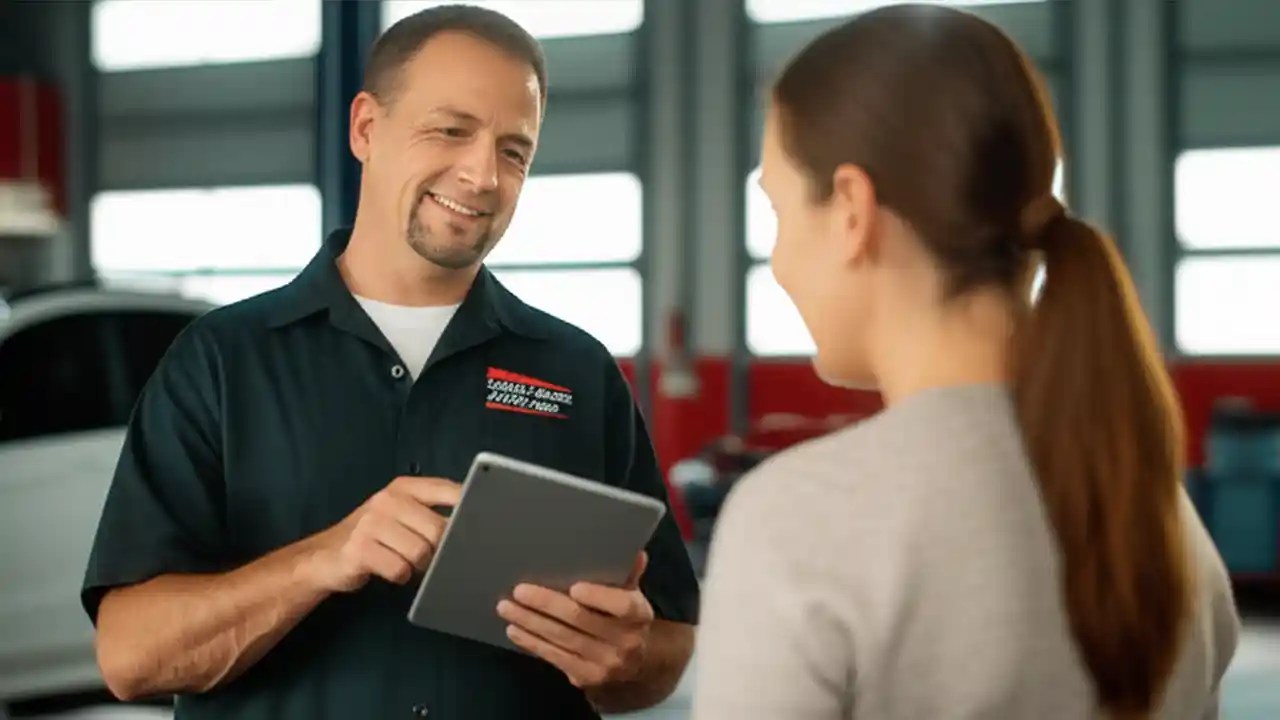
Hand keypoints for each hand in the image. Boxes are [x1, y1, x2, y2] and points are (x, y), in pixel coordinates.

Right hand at [305, 475, 461, 592]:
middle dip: (438, 550)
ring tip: (405, 562)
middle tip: (426, 556)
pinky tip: (390, 571)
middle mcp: (388, 500)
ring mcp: (371, 523)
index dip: (469, 508)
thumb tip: (475, 521)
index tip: (481, 525)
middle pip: (438, 529)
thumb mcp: (402, 513)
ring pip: (421, 552)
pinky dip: (399, 576)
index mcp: (404, 487)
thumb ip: (432, 511)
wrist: (327, 556)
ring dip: (418, 566)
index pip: (449, 490)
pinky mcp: (359, 549)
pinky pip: (399, 569)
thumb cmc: (375, 536)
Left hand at [497, 552, 653, 688]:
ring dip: (530, 622)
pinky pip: (554, 657)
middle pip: (581, 620)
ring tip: (506, 607)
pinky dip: (532, 642)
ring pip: (562, 639)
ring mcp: (605, 663)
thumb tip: (632, 550)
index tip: (574, 587)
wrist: (635, 662)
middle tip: (519, 590)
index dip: (599, 597)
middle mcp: (626, 641)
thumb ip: (626, 574)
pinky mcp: (586, 677)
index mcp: (640, 614)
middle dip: (547, 604)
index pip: (623, 606)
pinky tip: (514, 629)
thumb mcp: (631, 595)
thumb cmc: (624, 618)